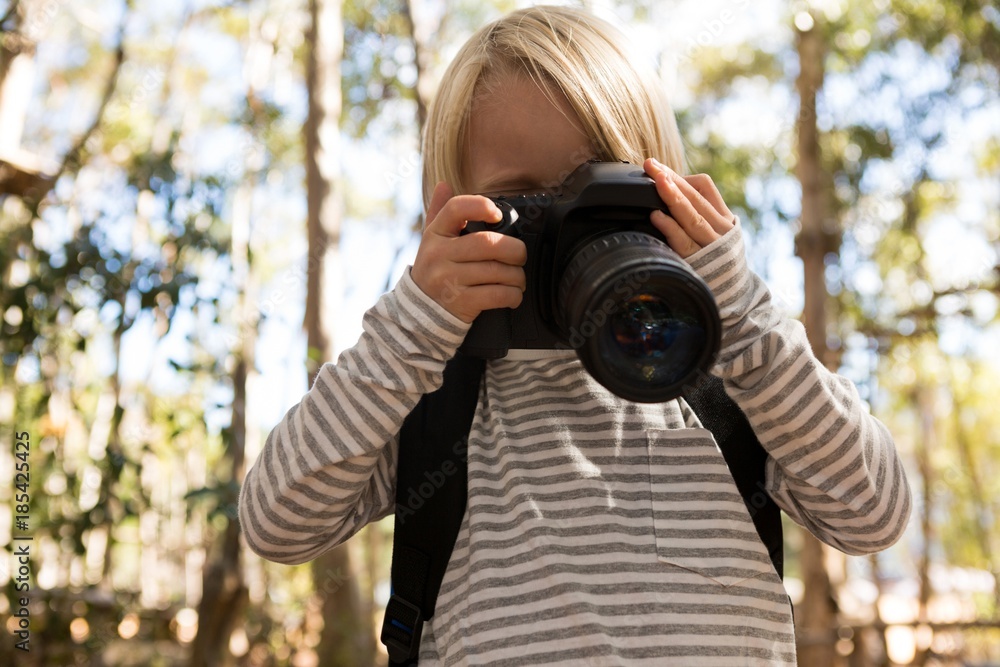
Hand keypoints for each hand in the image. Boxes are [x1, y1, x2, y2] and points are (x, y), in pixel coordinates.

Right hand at [411, 181, 527, 322]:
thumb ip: (440, 212)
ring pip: (498, 271)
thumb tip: (444, 184)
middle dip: (514, 250)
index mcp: (435, 234)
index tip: (497, 215)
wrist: (421, 311)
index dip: (481, 206)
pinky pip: (498, 295)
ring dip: (517, 275)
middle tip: (520, 255)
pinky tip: (513, 294)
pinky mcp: (461, 302)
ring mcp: (449, 280)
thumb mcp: (432, 240)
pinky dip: (513, 295)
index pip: (457, 208)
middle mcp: (440, 255)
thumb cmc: (435, 270)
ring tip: (518, 277)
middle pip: (488, 243)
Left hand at [643, 158, 735, 257]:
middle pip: (695, 196)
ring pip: (691, 215)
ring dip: (672, 196)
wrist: (736, 297)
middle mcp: (721, 228)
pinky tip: (656, 216)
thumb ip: (698, 217)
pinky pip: (683, 242)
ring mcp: (712, 245)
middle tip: (650, 165)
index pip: (704, 187)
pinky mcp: (700, 262)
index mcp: (723, 217)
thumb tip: (666, 195)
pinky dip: (669, 227)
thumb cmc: (718, 262)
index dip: (681, 176)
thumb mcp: (716, 236)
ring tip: (656, 181)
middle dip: (670, 179)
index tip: (659, 169)